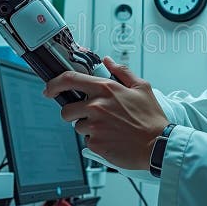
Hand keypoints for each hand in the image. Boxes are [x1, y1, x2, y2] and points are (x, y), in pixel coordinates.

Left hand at [43, 57, 168, 169]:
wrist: (157, 144)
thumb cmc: (151, 118)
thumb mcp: (142, 87)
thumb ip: (122, 71)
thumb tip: (108, 61)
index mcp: (106, 89)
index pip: (70, 80)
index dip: (54, 84)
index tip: (49, 89)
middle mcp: (96, 106)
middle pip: (66, 109)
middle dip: (73, 113)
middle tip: (90, 116)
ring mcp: (94, 126)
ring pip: (77, 126)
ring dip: (88, 127)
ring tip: (109, 128)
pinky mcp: (95, 144)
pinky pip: (87, 141)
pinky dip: (96, 140)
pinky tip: (111, 138)